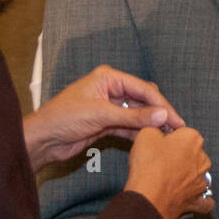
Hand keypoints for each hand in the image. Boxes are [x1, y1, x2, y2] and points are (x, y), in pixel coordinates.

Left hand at [24, 64, 183, 169]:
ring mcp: (108, 106)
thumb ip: (134, 116)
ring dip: (150, 124)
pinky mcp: (105, 123)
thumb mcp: (101, 115)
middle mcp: (110, 89)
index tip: (177, 119)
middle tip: (176, 129)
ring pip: (137, 114)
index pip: (143, 89)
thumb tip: (163, 116)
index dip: (162, 105)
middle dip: (159, 113)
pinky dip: (138, 132)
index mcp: (108, 78)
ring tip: (168, 137)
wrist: (41, 140)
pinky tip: (151, 140)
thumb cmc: (64, 119)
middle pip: (142, 100)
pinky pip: (128, 126)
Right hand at [125, 127, 214, 218]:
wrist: (148, 198)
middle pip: (191, 152)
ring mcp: (201, 180)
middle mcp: (202, 158)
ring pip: (197, 174)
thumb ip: (155, 129)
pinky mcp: (196, 199)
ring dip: (186, 175)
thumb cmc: (149, 167)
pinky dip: (198, 198)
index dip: (169, 138)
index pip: (183, 133)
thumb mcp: (146, 135)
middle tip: (160, 161)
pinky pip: (203, 199)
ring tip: (167, 179)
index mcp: (192, 139)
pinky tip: (191, 196)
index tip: (160, 143)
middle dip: (178, 156)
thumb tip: (157, 133)